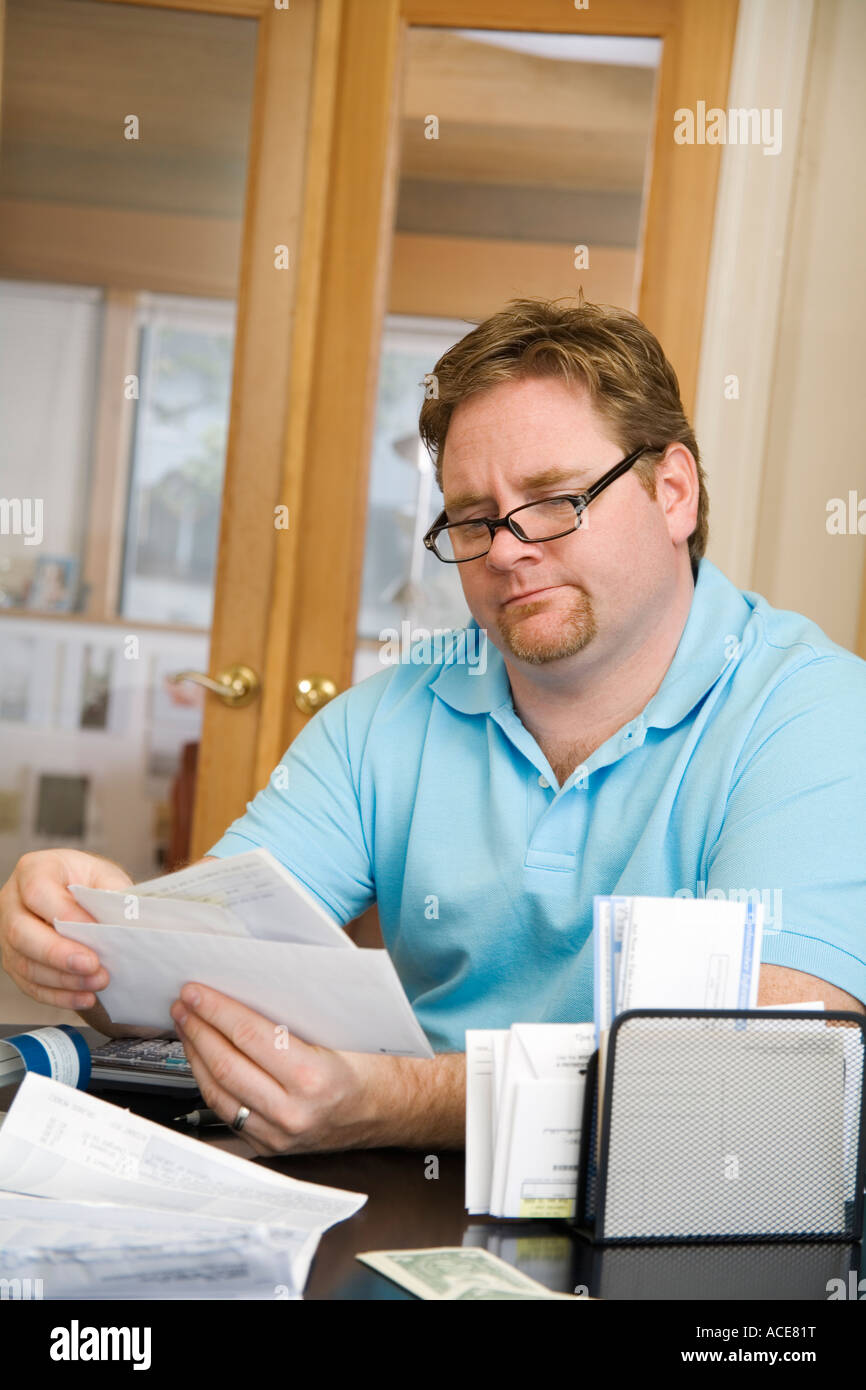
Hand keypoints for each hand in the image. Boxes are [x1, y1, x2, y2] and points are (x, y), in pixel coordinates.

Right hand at [0, 848, 126, 1011]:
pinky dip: (58, 995)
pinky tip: (85, 997)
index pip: (38, 892)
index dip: (64, 913)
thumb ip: (112, 892)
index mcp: (33, 870)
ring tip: (97, 982)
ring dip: (63, 979)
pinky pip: (29, 984)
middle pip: (21, 932)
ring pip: (24, 963)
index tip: (95, 930)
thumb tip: (124, 917)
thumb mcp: (104, 876)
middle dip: (59, 954)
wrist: (81, 900)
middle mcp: (12, 902)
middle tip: (93, 965)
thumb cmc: (89, 884)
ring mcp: (7, 934)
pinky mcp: (15, 961)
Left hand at [170, 983, 386, 1155]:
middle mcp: (293, 1113)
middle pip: (226, 1064)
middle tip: (183, 1004)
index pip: (249, 1036)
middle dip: (198, 1028)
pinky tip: (202, 1060)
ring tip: (186, 1027)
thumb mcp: (341, 1032)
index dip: (217, 1010)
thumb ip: (294, 1018)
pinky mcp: (270, 1145)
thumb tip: (246, 988)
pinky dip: (208, 1082)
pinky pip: (227, 1112)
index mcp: (313, 1079)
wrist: (392, 1111)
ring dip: (195, 1055)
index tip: (197, 992)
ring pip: (218, 1092)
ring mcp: (279, 1135)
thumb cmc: (372, 1067)